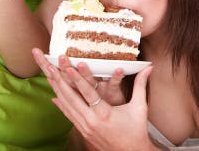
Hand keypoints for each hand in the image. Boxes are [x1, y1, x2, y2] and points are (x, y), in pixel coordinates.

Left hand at [34, 47, 153, 149]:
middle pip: (71, 98)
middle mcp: (90, 122)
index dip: (78, 79)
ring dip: (57, 90)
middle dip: (60, 81)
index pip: (88, 93)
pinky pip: (69, 115)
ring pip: (66, 106)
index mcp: (104, 114)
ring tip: (49, 76)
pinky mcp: (83, 131)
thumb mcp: (140, 107)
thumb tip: (149, 68)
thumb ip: (141, 85)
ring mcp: (84, 128)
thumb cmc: (136, 130)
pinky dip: (61, 104)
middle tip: (50, 66)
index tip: (69, 67)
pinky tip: (55, 96)